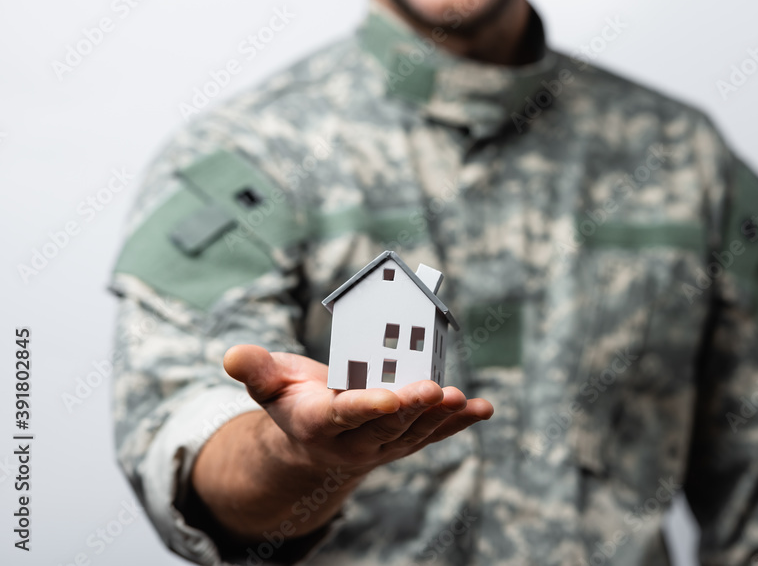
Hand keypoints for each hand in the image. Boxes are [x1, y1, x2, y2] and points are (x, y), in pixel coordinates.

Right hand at [223, 344, 493, 476]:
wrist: (313, 443)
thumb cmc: (293, 403)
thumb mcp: (269, 384)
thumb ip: (255, 370)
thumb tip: (233, 355)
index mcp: (318, 423)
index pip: (345, 415)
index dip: (368, 406)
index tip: (390, 396)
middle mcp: (353, 441)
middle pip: (387, 424)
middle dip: (412, 407)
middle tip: (435, 388)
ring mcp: (382, 445)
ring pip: (414, 432)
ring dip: (439, 416)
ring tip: (461, 398)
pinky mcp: (404, 442)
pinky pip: (434, 434)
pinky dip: (458, 423)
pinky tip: (481, 409)